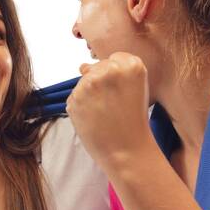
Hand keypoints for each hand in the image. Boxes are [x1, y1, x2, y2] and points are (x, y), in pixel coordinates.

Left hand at [66, 51, 154, 173]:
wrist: (126, 150)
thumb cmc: (133, 121)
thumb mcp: (135, 89)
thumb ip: (113, 72)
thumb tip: (82, 67)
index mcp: (131, 65)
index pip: (115, 59)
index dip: (117, 77)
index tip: (122, 92)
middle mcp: (109, 70)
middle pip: (97, 68)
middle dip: (101, 84)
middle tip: (113, 105)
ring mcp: (89, 84)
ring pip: (84, 82)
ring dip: (90, 96)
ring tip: (104, 113)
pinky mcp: (74, 98)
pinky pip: (74, 97)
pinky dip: (81, 107)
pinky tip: (94, 118)